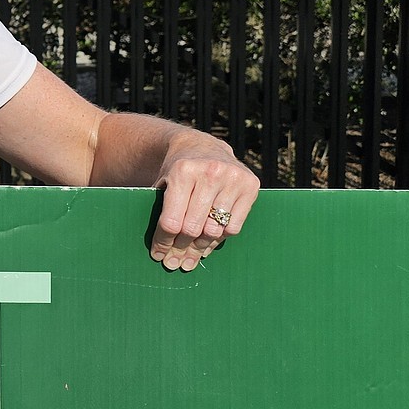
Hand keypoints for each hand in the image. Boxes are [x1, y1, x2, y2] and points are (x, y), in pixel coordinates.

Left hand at [149, 141, 257, 271]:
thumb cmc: (177, 170)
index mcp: (183, 171)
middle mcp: (210, 173)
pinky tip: (207, 245)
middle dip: (180, 249)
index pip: (172, 221)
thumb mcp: (162, 183)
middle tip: (173, 262)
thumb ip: (159, 210)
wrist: (201, 146)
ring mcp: (233, 179)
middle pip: (193, 228)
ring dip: (199, 248)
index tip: (158, 254)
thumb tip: (161, 251)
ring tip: (189, 259)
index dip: (163, 242)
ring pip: (214, 230)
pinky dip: (219, 239)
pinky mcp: (251, 185)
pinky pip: (234, 227)